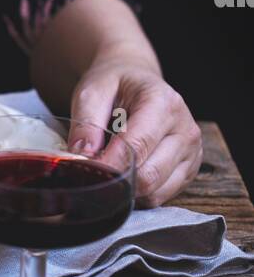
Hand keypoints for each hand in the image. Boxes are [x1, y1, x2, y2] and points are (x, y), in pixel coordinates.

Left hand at [69, 59, 202, 206]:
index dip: (108, 165)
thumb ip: (86, 124)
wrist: (138, 80)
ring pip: (156, 191)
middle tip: (93, 172)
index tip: (84, 171)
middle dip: (116, 179)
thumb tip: (83, 157)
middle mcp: (185, 129)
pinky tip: (127, 174)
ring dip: (127, 189)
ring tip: (111, 169)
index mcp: (164, 104)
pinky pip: (161, 196)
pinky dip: (139, 193)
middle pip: (149, 175)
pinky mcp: (189, 169)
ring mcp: (191, 151)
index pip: (137, 147)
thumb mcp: (92, 92)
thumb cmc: (115, 85)